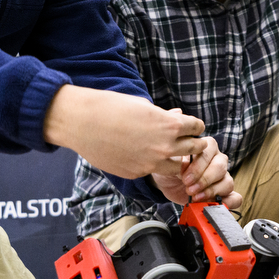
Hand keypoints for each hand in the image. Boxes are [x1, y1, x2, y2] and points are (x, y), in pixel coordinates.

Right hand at [43, 85, 207, 179]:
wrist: (82, 123)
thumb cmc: (110, 107)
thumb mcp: (143, 105)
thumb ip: (164, 115)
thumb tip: (177, 118)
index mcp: (169, 125)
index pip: (197, 128)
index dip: (195, 126)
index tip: (192, 126)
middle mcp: (165, 146)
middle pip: (194, 149)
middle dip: (194, 144)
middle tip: (191, 142)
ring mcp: (151, 163)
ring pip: (177, 167)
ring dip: (176, 159)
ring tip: (168, 152)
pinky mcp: (136, 173)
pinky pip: (153, 171)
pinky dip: (153, 165)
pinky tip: (143, 155)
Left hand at [150, 133, 243, 208]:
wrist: (165, 182)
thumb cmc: (168, 166)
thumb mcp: (167, 157)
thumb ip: (176, 149)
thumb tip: (179, 123)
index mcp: (206, 147)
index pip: (209, 152)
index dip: (198, 166)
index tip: (185, 177)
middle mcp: (217, 160)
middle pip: (220, 168)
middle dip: (204, 180)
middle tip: (189, 188)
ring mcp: (222, 177)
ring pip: (228, 182)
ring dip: (212, 192)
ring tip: (196, 197)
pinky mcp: (223, 193)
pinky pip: (236, 197)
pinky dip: (229, 202)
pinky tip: (216, 204)